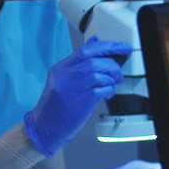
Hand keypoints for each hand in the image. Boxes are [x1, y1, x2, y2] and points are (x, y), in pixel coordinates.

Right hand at [23, 36, 129, 155]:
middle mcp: (67, 75)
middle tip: (117, 73)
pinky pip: (104, 89)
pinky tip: (107, 94)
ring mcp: (74, 87)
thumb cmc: (57, 104)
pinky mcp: (83, 100)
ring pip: (101, 74)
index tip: (123, 47)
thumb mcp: (64, 78)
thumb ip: (79, 61)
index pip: (87, 50)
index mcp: (62, 68)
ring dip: (112, 79)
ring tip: (111, 84)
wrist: (45, 126)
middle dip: (113, 65)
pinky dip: (110, 90)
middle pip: (95, 61)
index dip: (108, 46)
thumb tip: (95, 41)